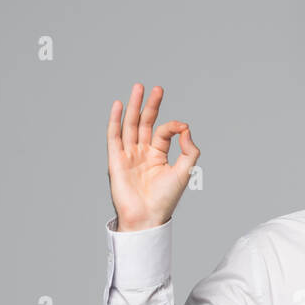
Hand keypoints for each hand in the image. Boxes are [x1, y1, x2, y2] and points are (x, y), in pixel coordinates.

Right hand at [107, 84, 199, 230]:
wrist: (147, 217)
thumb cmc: (165, 199)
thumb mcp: (185, 172)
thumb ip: (189, 149)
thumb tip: (185, 128)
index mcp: (157, 155)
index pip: (162, 132)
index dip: (173, 126)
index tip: (181, 127)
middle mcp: (142, 153)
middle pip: (145, 123)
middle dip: (150, 105)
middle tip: (156, 88)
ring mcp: (128, 155)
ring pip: (130, 125)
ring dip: (134, 106)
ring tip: (138, 88)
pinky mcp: (116, 160)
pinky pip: (114, 136)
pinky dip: (116, 120)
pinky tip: (119, 105)